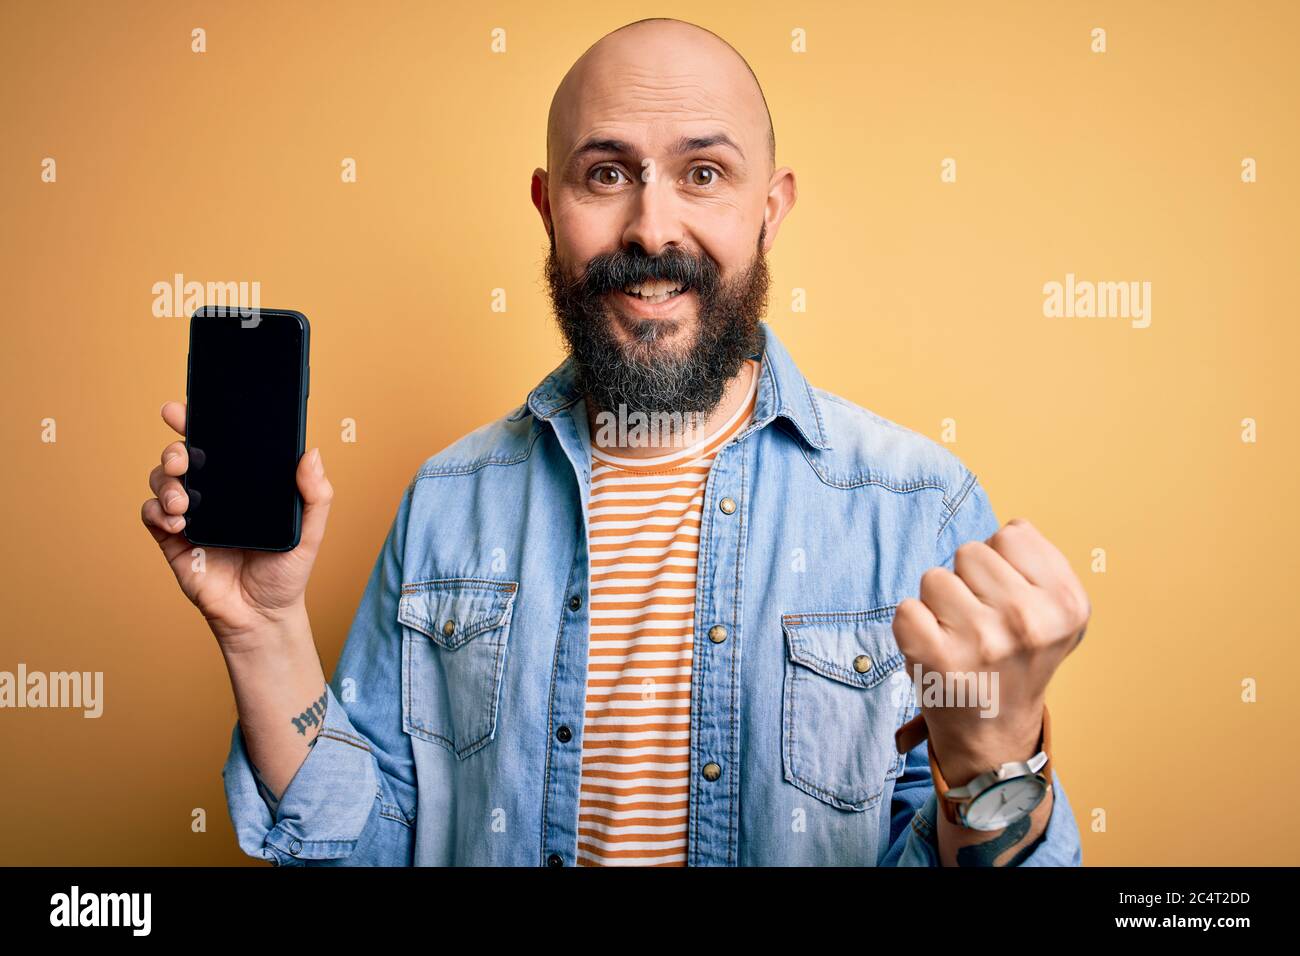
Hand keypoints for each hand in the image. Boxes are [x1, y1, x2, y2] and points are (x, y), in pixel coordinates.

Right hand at [140, 400, 333, 649]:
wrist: (263, 616)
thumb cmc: (286, 572)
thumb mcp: (309, 532)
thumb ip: (315, 495)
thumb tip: (312, 454)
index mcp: (242, 484)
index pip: (217, 445)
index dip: (196, 423)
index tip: (181, 410)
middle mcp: (213, 494)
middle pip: (182, 457)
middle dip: (174, 450)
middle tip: (183, 458)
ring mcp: (191, 516)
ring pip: (162, 481)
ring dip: (166, 482)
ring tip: (183, 501)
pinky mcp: (173, 540)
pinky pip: (151, 515)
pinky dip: (156, 512)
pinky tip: (176, 522)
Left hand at [892, 517, 1088, 784]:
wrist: (994, 733)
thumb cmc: (1016, 658)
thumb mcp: (1056, 611)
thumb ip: (1037, 561)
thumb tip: (1005, 532)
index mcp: (1066, 604)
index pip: (1011, 534)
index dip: (1002, 563)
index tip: (1008, 600)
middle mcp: (1028, 621)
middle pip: (969, 551)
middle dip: (968, 582)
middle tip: (981, 624)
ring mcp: (981, 640)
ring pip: (934, 577)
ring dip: (939, 604)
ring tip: (959, 638)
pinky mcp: (935, 657)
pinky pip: (905, 607)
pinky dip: (913, 626)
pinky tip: (936, 651)